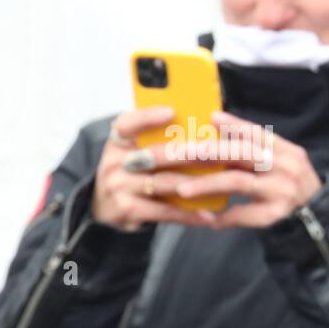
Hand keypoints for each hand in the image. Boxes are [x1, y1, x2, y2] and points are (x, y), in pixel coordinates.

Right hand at [92, 107, 215, 230]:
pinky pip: (164, 211)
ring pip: (164, 183)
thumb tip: (204, 125)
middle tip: (221, 153)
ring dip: (197, 184)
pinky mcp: (126, 210)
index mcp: (118, 142)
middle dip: (192, 154)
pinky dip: (188, 214)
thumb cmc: (132, 174)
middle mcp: (114, 162)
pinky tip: (207, 215)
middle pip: (156, 155)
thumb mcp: (134, 152)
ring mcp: (118, 187)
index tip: (171, 112)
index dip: (147, 117)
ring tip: (223, 183)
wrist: (105, 208)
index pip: (127, 123)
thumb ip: (157, 140)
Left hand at [170, 111, 321, 228]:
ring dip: (207, 184)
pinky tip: (207, 219)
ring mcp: (282, 189)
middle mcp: (286, 166)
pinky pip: (244, 214)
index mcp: (285, 150)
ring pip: (238, 181)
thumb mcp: (279, 162)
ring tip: (183, 189)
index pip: (257, 133)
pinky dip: (224, 216)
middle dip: (210, 151)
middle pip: (243, 153)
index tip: (210, 117)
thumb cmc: (287, 185)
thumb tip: (218, 129)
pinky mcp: (277, 212)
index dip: (233, 125)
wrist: (317, 215)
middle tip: (181, 152)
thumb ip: (253, 149)